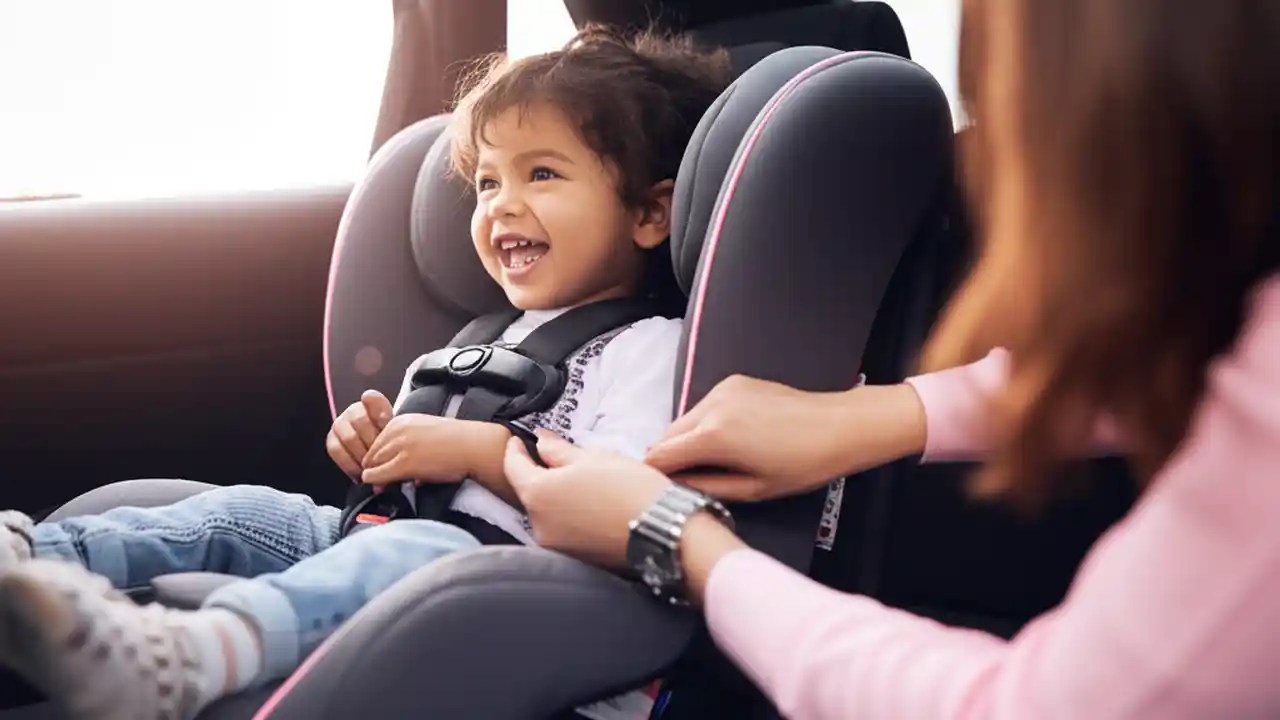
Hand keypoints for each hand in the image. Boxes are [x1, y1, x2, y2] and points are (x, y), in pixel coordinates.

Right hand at [327, 390, 393, 478]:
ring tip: (372, 466)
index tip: (386, 422)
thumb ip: (393, 428)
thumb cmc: (387, 440)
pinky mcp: (331, 439)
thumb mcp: (395, 432)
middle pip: (361, 422)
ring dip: (361, 455)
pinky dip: (348, 463)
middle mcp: (353, 410)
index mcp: (371, 402)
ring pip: (349, 438)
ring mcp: (340, 423)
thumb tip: (390, 431)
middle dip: (373, 442)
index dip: (378, 410)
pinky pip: (336, 450)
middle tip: (382, 457)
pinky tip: (359, 472)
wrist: (375, 452)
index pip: (371, 398)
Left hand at [361, 414, 504, 485]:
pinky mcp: (404, 463)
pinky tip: (383, 488)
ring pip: (371, 465)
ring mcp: (400, 446)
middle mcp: (397, 430)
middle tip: (382, 483)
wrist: (474, 446)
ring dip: (377, 477)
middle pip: (370, 454)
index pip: (375, 442)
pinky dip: (377, 483)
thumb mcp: (427, 434)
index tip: (386, 470)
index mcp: (401, 421)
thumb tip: (401, 470)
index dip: (378, 459)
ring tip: (387, 486)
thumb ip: (409, 445)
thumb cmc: (458, 443)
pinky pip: (377, 475)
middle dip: (375, 469)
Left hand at [504, 432, 671, 567]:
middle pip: (530, 493)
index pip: (512, 467)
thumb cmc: (630, 489)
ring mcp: (554, 546)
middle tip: (561, 461)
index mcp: (538, 494)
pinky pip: (563, 532)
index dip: (514, 451)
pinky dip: (570, 518)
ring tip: (586, 487)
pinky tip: (592, 508)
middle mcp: (538, 525)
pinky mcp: (573, 560)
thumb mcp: (594, 458)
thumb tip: (540, 441)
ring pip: (547, 514)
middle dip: (541, 475)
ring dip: (558, 499)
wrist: (663, 530)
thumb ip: (559, 451)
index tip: (517, 442)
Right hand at [645, 376, 926, 501]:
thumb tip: (679, 488)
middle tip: (687, 480)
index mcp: (714, 437)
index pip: (659, 456)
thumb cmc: (803, 464)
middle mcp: (712, 406)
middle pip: (666, 435)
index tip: (660, 490)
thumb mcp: (754, 489)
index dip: (655, 477)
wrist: (839, 427)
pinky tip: (731, 438)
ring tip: (714, 461)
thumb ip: (707, 488)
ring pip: (685, 419)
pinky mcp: (734, 382)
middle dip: (669, 457)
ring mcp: (723, 390)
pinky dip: (707, 423)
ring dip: (687, 439)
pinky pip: (706, 406)